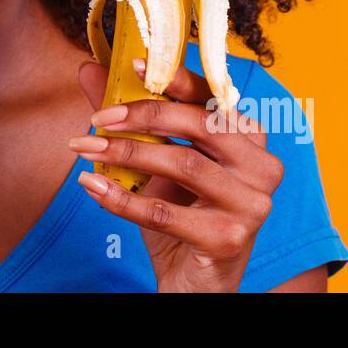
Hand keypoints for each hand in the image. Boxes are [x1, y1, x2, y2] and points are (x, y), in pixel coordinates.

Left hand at [72, 58, 283, 292]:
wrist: (196, 282)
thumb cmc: (182, 214)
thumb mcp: (156, 162)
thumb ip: (129, 117)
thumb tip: (91, 71)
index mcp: (250, 138)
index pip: (211, 97)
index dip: (173, 78)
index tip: (131, 65)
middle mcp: (261, 167)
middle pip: (199, 125)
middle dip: (142, 116)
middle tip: (98, 118)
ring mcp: (250, 205)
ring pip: (182, 165)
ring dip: (125, 154)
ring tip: (85, 149)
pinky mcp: (229, 239)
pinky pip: (165, 212)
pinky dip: (122, 198)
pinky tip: (93, 186)